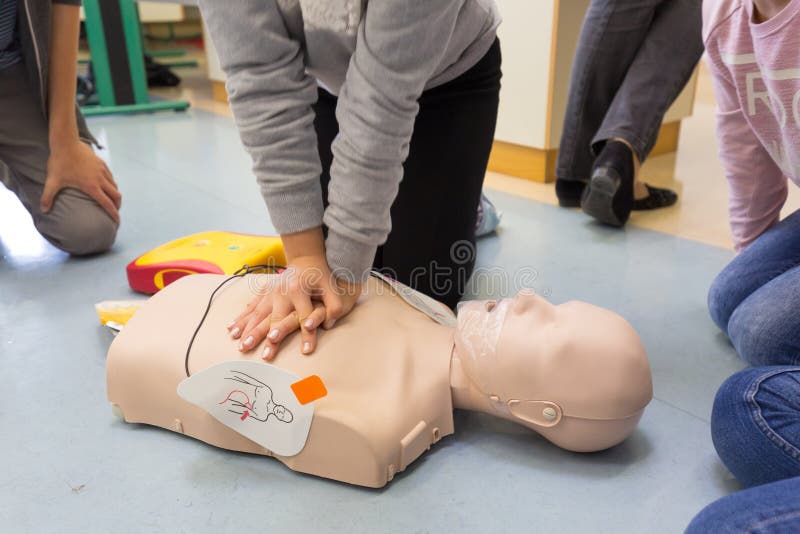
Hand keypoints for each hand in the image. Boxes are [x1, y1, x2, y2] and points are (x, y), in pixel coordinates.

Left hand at [42, 141, 121, 222]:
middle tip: (114, 210)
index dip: (113, 214)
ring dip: (115, 194)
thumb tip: (43, 211)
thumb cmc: (60, 162)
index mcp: (91, 186)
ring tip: (111, 199)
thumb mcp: (52, 181)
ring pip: (115, 186)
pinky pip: (111, 177)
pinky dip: (111, 184)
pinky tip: (106, 185)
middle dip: (117, 205)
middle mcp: (100, 179)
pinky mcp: (102, 164)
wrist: (66, 142)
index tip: (117, 221)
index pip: (107, 204)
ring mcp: (102, 171)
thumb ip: (48, 197)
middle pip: (116, 196)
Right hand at [228, 254, 361, 360]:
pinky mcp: (263, 291)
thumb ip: (334, 306)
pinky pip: (250, 307)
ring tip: (240, 345)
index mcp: (300, 291)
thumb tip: (329, 324)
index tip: (307, 352)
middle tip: (261, 354)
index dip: (308, 335)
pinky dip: (240, 319)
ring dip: (247, 330)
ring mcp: (270, 292)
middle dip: (265, 336)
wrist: (306, 259)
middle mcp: (282, 292)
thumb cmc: (320, 277)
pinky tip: (231, 330)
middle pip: (274, 319)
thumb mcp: (331, 288)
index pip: (305, 318)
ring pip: (257, 314)